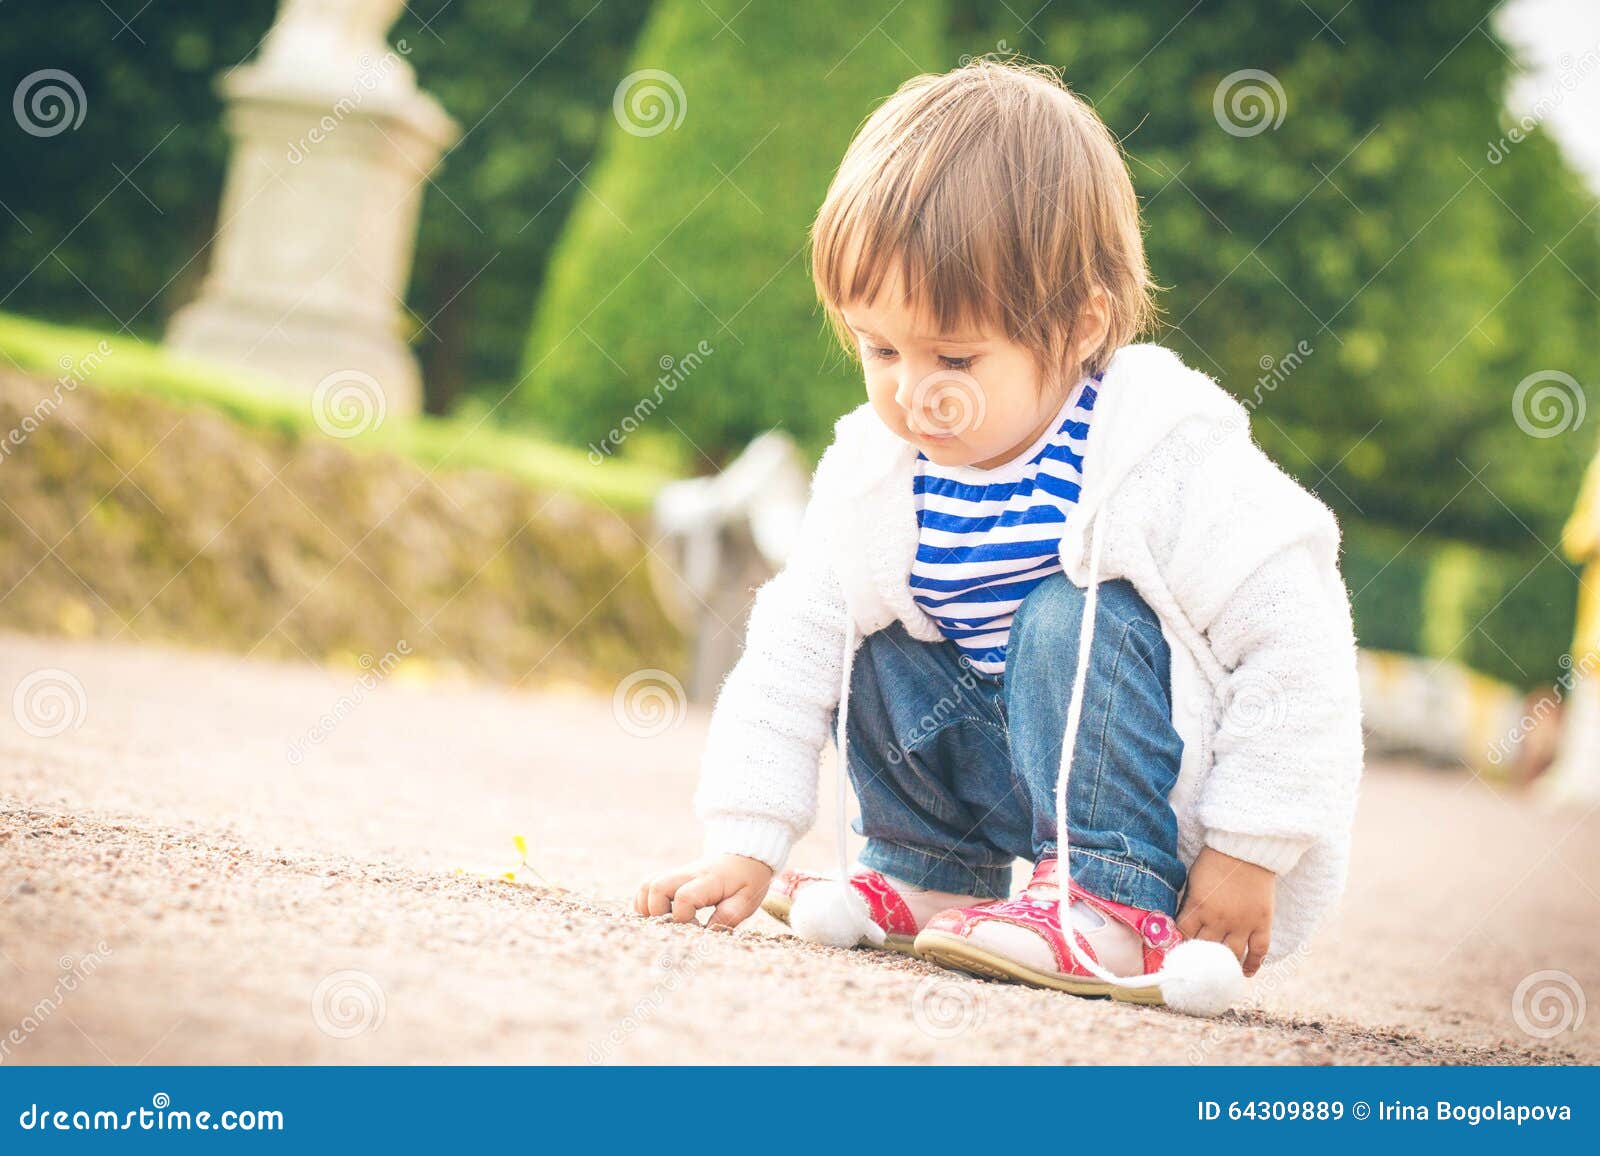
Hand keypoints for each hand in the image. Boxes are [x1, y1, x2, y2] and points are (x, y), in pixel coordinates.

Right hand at [633, 853, 773, 929]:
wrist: (744, 857)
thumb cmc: (746, 881)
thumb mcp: (746, 900)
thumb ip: (729, 915)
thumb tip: (707, 933)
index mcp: (708, 880)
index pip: (684, 897)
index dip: (684, 918)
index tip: (696, 927)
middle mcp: (687, 874)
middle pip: (655, 887)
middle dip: (657, 912)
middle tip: (675, 925)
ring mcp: (676, 874)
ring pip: (646, 886)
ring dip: (647, 907)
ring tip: (664, 921)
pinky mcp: (671, 877)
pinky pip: (647, 886)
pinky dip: (646, 902)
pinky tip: (661, 915)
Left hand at [1176, 846, 1274, 976]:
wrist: (1246, 849)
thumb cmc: (1215, 861)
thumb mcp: (1193, 881)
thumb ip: (1189, 904)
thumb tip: (1181, 925)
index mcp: (1197, 907)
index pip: (1183, 936)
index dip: (1179, 947)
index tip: (1177, 954)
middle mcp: (1219, 920)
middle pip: (1205, 950)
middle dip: (1198, 961)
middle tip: (1195, 970)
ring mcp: (1242, 923)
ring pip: (1231, 955)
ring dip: (1223, 967)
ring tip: (1218, 975)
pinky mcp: (1262, 923)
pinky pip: (1258, 951)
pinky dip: (1252, 964)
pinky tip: (1245, 973)